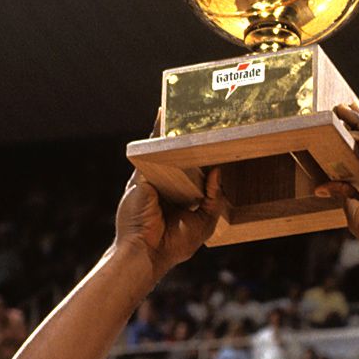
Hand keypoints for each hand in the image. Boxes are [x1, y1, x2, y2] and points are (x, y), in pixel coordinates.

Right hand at [115, 113, 224, 280]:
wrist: (147, 254)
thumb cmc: (174, 244)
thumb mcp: (204, 221)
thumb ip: (213, 198)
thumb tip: (218, 171)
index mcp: (176, 196)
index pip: (188, 168)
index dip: (197, 154)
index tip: (209, 136)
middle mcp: (161, 184)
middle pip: (172, 153)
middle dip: (181, 135)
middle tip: (195, 111)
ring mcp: (148, 179)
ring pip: (159, 148)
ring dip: (166, 128)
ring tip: (178, 104)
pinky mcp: (140, 177)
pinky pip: (151, 151)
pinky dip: (157, 134)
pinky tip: (165, 117)